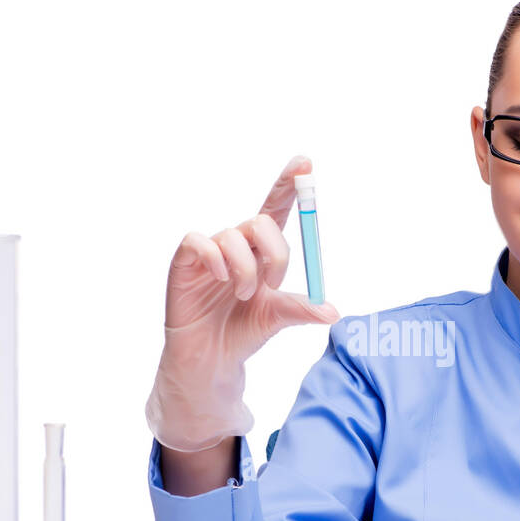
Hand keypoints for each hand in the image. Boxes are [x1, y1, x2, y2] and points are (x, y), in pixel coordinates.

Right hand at [145, 155, 340, 452]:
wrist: (212, 358)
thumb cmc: (243, 332)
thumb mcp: (277, 318)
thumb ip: (301, 309)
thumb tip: (333, 311)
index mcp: (263, 250)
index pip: (278, 207)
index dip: (290, 184)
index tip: (305, 162)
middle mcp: (238, 243)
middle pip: (262, 221)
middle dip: (274, 253)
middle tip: (270, 284)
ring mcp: (211, 250)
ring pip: (234, 236)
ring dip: (246, 270)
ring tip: (243, 296)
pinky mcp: (186, 260)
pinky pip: (201, 242)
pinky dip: (215, 259)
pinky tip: (220, 279)